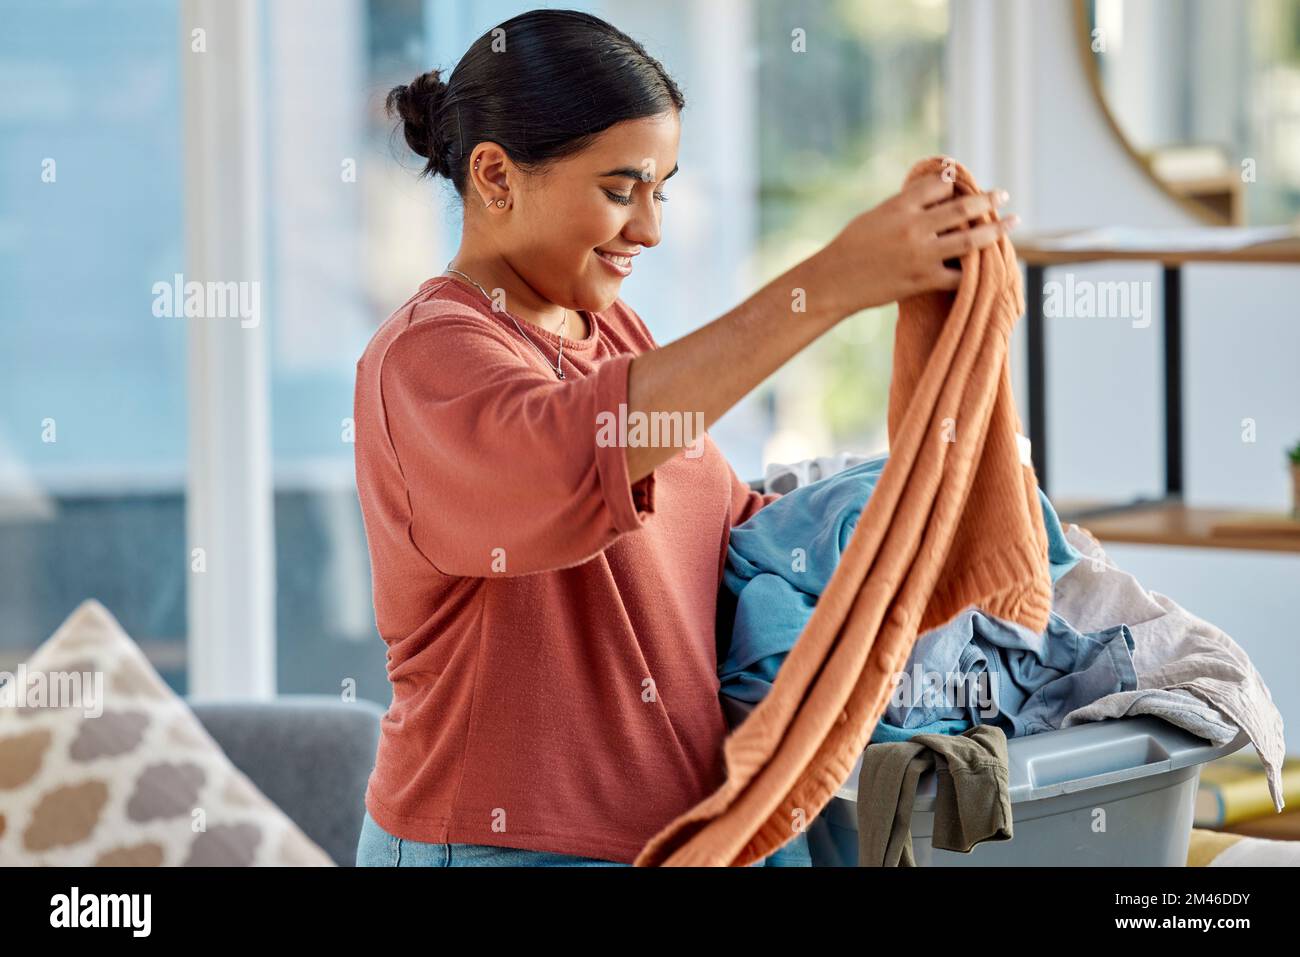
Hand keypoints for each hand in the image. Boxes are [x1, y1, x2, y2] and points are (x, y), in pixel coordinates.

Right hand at [814, 172, 1018, 317]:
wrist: (835, 282)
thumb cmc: (851, 246)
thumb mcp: (876, 214)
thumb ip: (906, 203)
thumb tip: (936, 189)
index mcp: (900, 206)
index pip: (940, 185)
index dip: (954, 184)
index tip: (963, 185)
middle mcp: (914, 227)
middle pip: (962, 207)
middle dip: (987, 200)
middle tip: (1003, 195)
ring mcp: (921, 255)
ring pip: (970, 240)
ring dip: (996, 229)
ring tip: (1012, 220)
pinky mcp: (924, 280)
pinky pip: (960, 273)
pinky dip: (976, 268)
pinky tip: (990, 263)